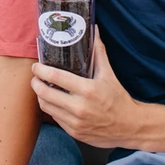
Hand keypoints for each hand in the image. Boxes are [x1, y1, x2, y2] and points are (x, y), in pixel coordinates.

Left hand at [30, 33, 140, 148]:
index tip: (36, 66)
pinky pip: (55, 118)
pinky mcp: (74, 133)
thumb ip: (98, 52)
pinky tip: (53, 101)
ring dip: (40, 96)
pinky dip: (51, 108)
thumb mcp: (109, 74)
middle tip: (35, 77)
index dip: (41, 70)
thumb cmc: (118, 98)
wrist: (129, 126)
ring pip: (46, 107)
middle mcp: (80, 107)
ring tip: (42, 88)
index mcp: (88, 90)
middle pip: (45, 93)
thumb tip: (95, 31)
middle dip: (36, 83)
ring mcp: (76, 122)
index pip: (56, 77)